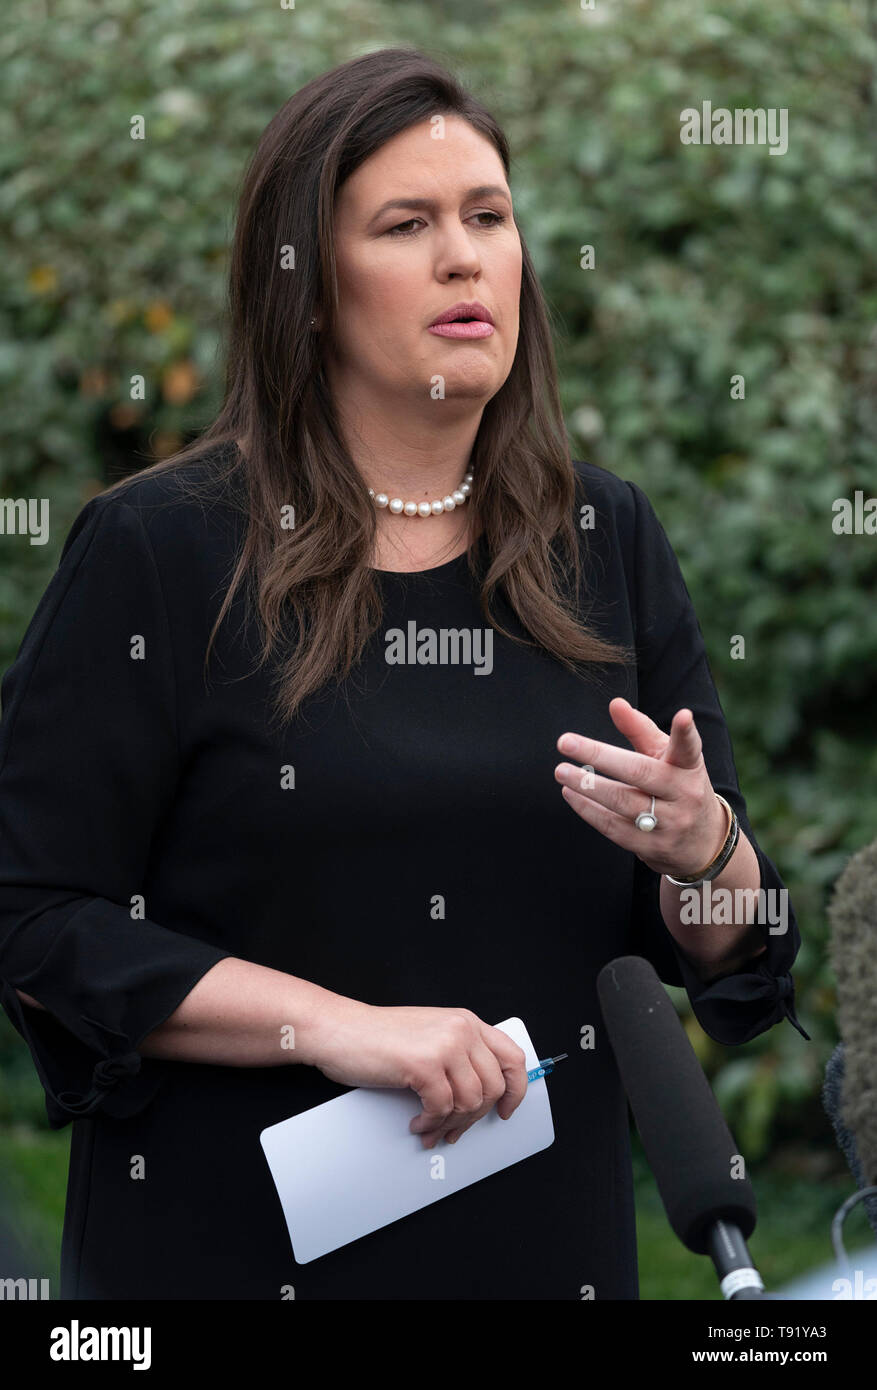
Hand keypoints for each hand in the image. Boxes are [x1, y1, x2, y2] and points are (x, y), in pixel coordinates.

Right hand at [307, 996, 528, 1148]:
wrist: (338, 1030)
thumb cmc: (377, 1037)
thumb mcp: (429, 1035)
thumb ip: (457, 1055)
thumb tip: (479, 1095)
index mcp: (466, 1022)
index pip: (512, 1058)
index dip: (516, 1090)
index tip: (506, 1110)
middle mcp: (461, 1029)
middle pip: (493, 1088)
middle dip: (474, 1118)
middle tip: (454, 1130)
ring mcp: (445, 1045)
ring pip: (470, 1102)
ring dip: (450, 1124)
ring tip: (431, 1127)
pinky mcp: (425, 1065)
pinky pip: (443, 1109)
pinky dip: (432, 1123)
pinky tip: (418, 1122)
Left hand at [553, 697, 727, 878]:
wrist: (702, 842)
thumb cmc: (677, 786)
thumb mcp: (667, 757)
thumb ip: (641, 730)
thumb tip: (615, 704)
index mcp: (689, 768)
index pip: (688, 748)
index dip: (685, 733)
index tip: (683, 715)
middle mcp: (683, 795)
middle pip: (640, 773)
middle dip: (600, 756)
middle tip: (566, 742)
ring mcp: (669, 823)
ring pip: (622, 802)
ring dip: (587, 786)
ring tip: (562, 771)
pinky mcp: (651, 847)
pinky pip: (613, 826)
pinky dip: (588, 810)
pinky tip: (571, 793)